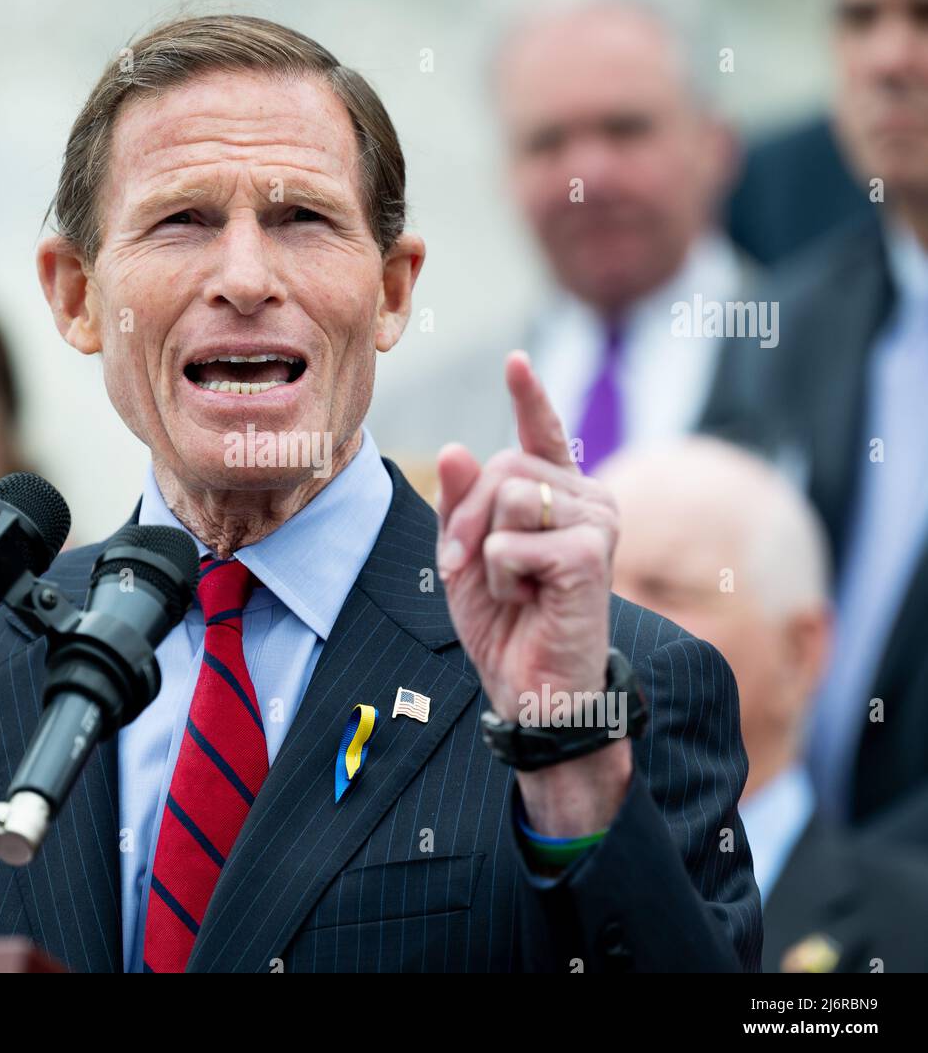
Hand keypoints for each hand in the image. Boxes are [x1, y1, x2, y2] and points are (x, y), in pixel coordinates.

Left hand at [436, 351, 629, 835]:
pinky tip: (528, 599)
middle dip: (466, 517)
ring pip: (507, 493)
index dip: (529, 397)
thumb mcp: (466, 555)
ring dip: (483, 548)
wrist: (534, 690)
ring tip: (510, 585)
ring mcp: (596, 522)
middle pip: (502, 464)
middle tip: (468, 568)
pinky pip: (510, 538)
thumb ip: (460, 503)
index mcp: (559, 498)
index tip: (516, 361)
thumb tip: (456, 448)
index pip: (542, 436)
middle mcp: (587, 500)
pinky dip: (500, 574)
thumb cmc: (505, 623)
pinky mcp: (590, 552)